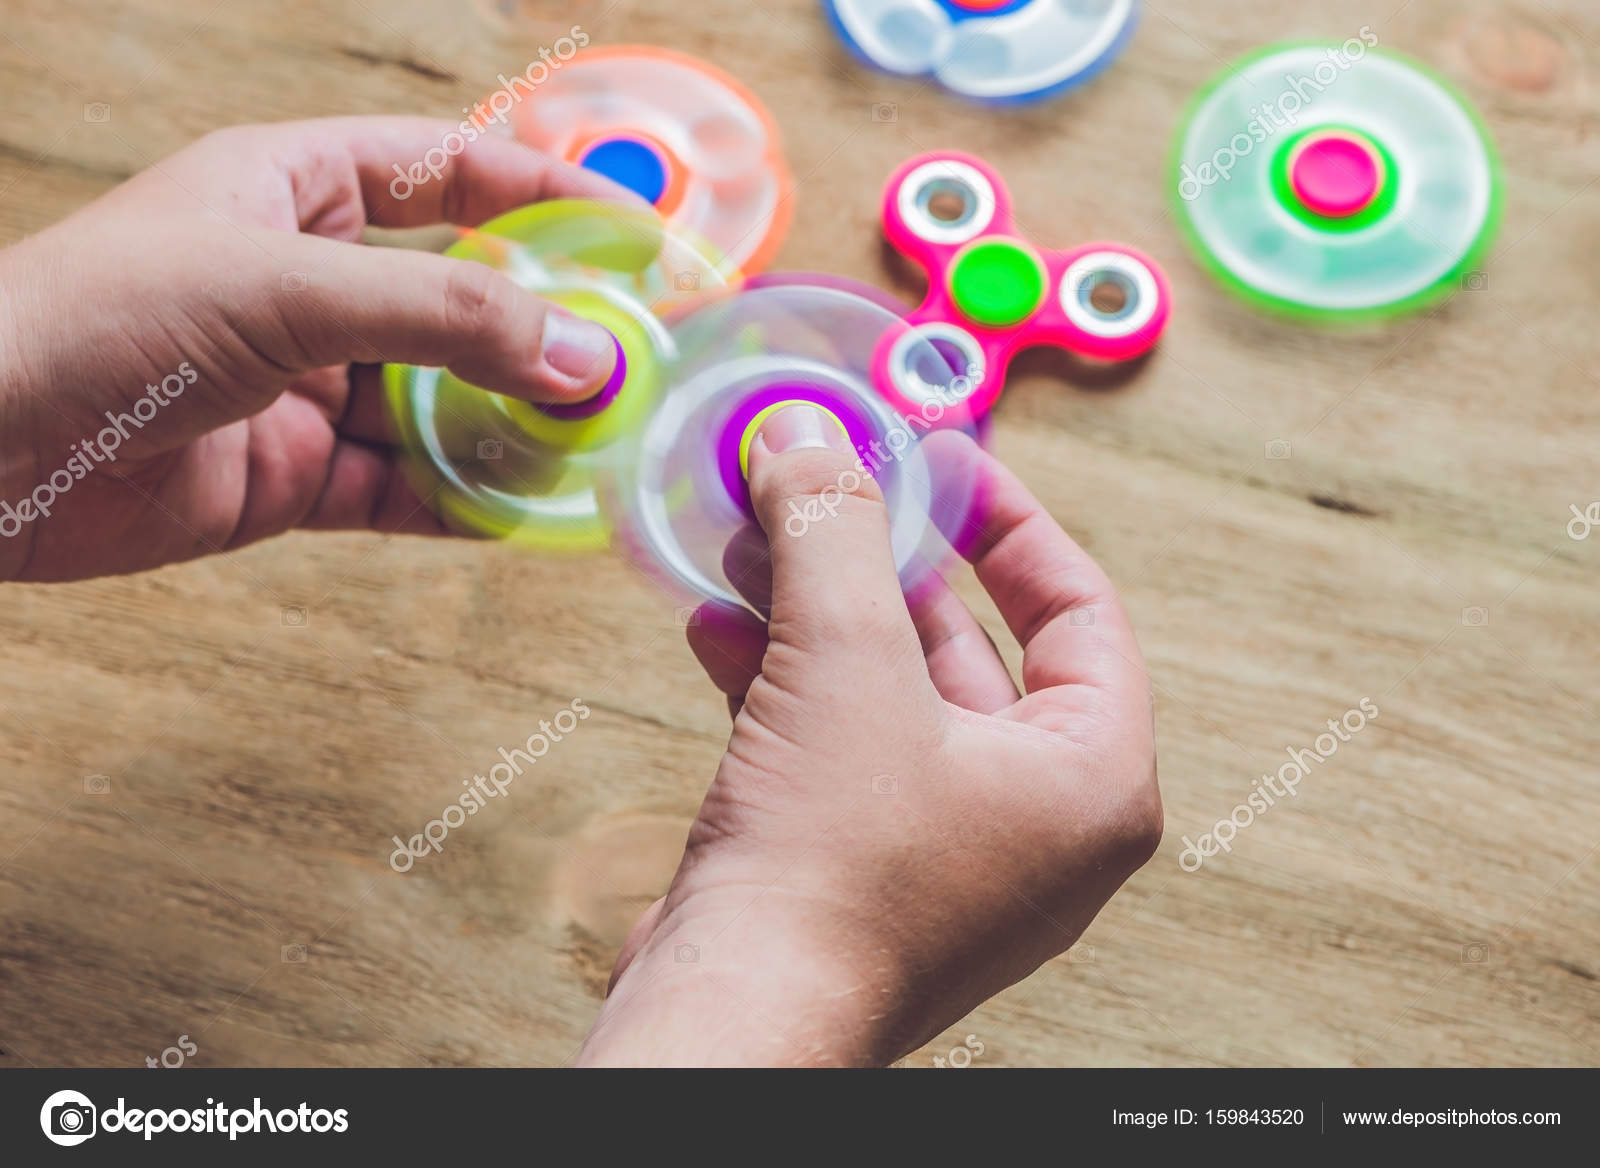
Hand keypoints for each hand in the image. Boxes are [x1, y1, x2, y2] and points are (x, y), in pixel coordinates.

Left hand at [0, 117, 626, 582]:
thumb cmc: (98, 320)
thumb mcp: (285, 288)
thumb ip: (445, 319)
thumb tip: (583, 355)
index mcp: (301, 189)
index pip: (459, 177)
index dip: (555, 203)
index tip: (644, 244)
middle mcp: (313, 283)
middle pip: (467, 300)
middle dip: (551, 334)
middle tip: (636, 369)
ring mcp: (307, 384)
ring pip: (446, 404)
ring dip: (519, 429)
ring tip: (598, 450)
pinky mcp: (293, 477)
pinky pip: (405, 487)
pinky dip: (467, 502)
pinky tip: (526, 513)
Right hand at [579, 405, 1161, 1065]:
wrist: (736, 1021)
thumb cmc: (830, 870)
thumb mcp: (846, 663)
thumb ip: (835, 532)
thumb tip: (809, 433)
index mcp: (1091, 778)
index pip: (1080, 608)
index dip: (1007, 518)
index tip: (938, 456)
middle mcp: (1036, 819)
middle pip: (969, 643)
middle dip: (881, 558)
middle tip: (823, 483)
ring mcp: (949, 850)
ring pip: (890, 690)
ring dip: (817, 609)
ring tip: (750, 541)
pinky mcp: (867, 869)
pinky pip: (841, 744)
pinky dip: (784, 681)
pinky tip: (717, 627)